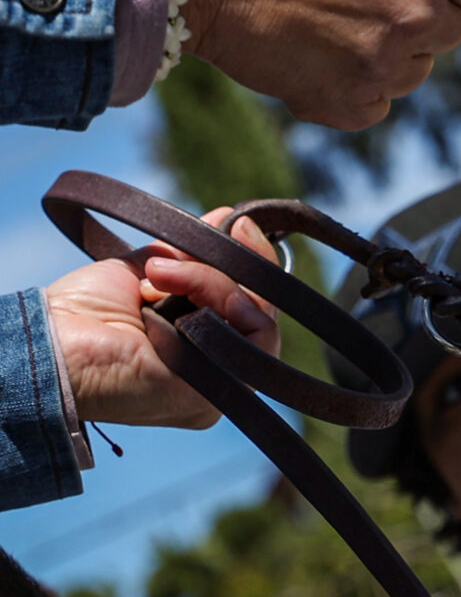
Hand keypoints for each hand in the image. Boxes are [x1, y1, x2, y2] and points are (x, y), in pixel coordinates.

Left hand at [45, 209, 279, 428]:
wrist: (46, 343)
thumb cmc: (82, 315)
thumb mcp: (151, 268)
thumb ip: (194, 253)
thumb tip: (230, 218)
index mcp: (204, 350)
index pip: (254, 304)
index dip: (254, 262)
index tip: (238, 223)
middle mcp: (218, 372)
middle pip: (263, 307)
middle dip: (238, 263)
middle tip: (217, 234)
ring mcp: (220, 387)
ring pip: (259, 315)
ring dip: (212, 279)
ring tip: (161, 271)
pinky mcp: (215, 393)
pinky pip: (251, 332)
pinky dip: (214, 293)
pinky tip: (166, 286)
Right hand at [151, 0, 460, 129]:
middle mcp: (414, 10)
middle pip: (460, 23)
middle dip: (428, 3)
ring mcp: (383, 62)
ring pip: (420, 64)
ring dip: (393, 44)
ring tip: (331, 8)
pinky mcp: (347, 102)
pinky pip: (382, 100)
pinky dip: (359, 80)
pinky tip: (320, 46)